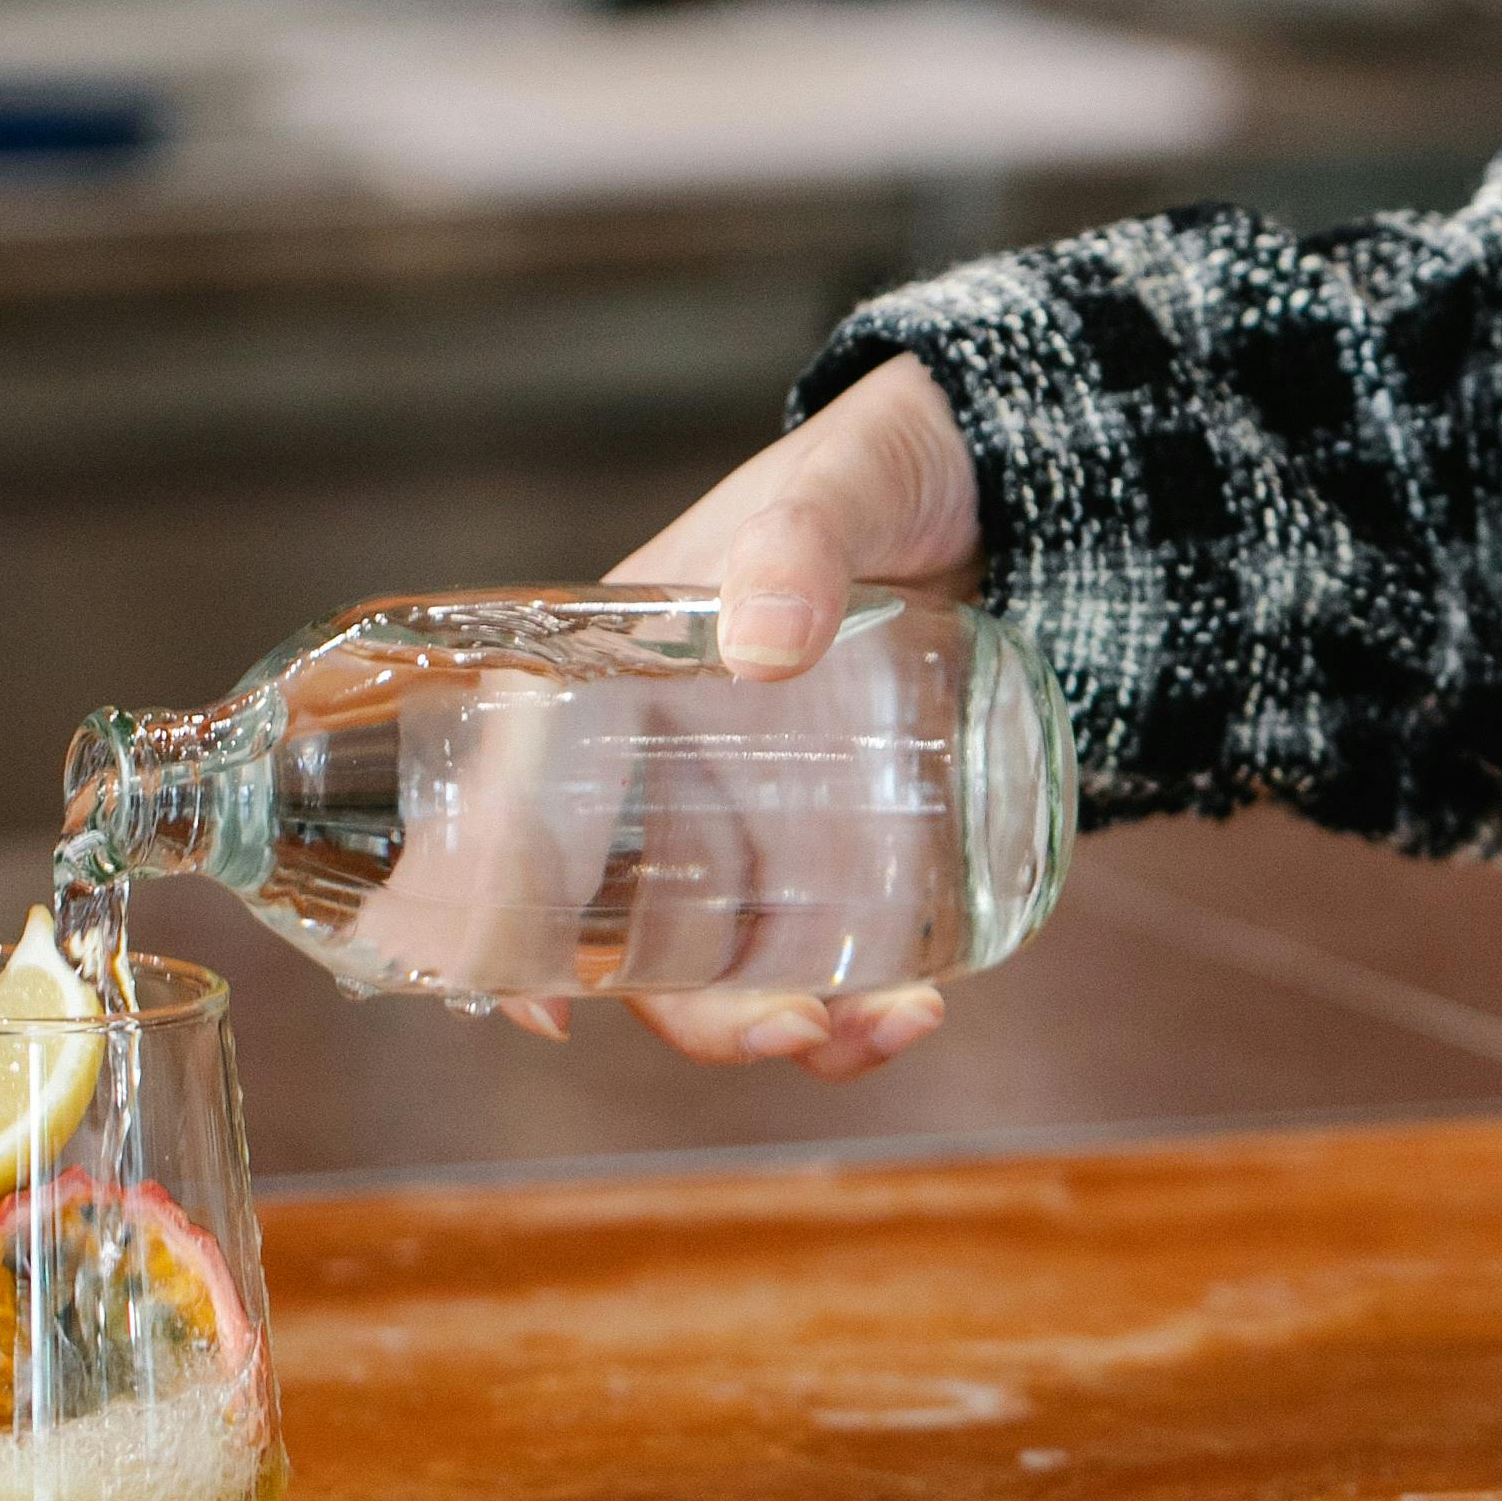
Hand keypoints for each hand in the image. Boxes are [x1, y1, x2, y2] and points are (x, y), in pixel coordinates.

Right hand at [507, 353, 981, 1080]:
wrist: (1011, 486)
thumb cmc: (884, 469)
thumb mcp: (842, 483)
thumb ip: (798, 541)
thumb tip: (756, 645)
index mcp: (613, 688)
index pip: (513, 810)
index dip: (490, 918)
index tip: (530, 1007)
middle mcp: (666, 776)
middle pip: (624, 932)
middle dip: (688, 1015)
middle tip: (786, 1030)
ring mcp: (754, 824)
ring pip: (723, 971)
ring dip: (778, 1031)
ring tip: (883, 1028)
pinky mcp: (839, 853)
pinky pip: (821, 958)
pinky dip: (859, 1013)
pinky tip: (920, 1010)